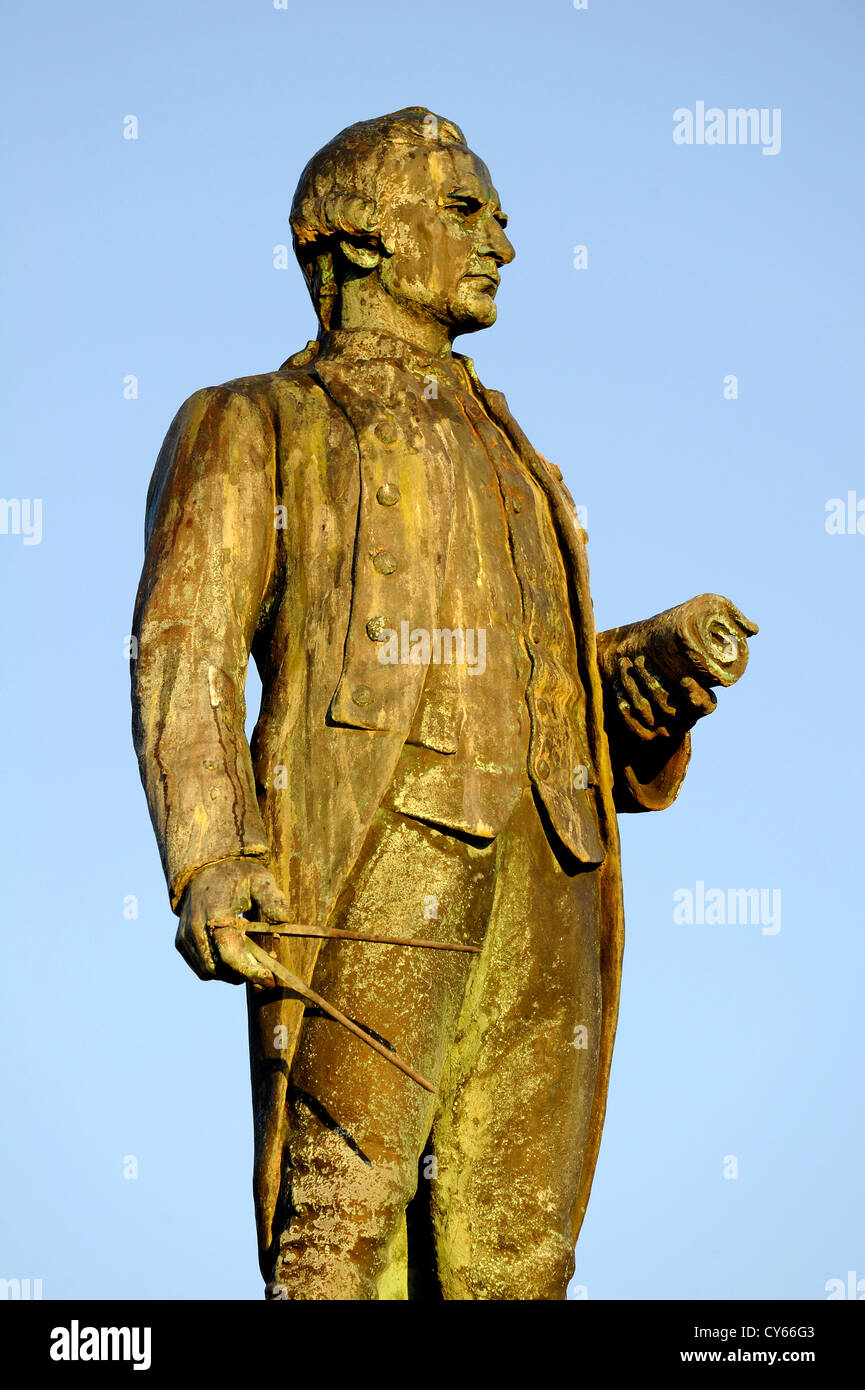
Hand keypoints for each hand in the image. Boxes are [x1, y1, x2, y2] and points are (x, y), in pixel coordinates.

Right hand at [175, 857, 288, 987]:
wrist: (204, 869)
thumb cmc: (236, 875)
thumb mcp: (260, 880)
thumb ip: (272, 899)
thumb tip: (287, 918)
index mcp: (216, 914)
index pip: (231, 955)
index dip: (251, 972)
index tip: (270, 980)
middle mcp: (196, 928)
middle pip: (219, 970)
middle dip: (242, 975)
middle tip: (261, 970)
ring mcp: (185, 936)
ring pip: (207, 973)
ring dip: (229, 974)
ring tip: (247, 959)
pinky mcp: (181, 942)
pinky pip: (199, 967)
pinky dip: (217, 969)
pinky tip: (231, 954)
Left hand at [613, 654, 716, 741]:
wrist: (660, 708)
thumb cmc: (676, 675)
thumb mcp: (689, 667)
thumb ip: (692, 654)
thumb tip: (701, 619)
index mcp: (701, 706)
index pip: (704, 704)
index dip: (695, 694)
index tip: (684, 680)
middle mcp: (685, 721)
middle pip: (666, 703)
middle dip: (649, 678)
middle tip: (638, 659)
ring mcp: (664, 730)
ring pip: (644, 708)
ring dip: (631, 684)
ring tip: (623, 663)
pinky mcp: (646, 735)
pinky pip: (630, 719)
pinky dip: (621, 699)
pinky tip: (618, 682)